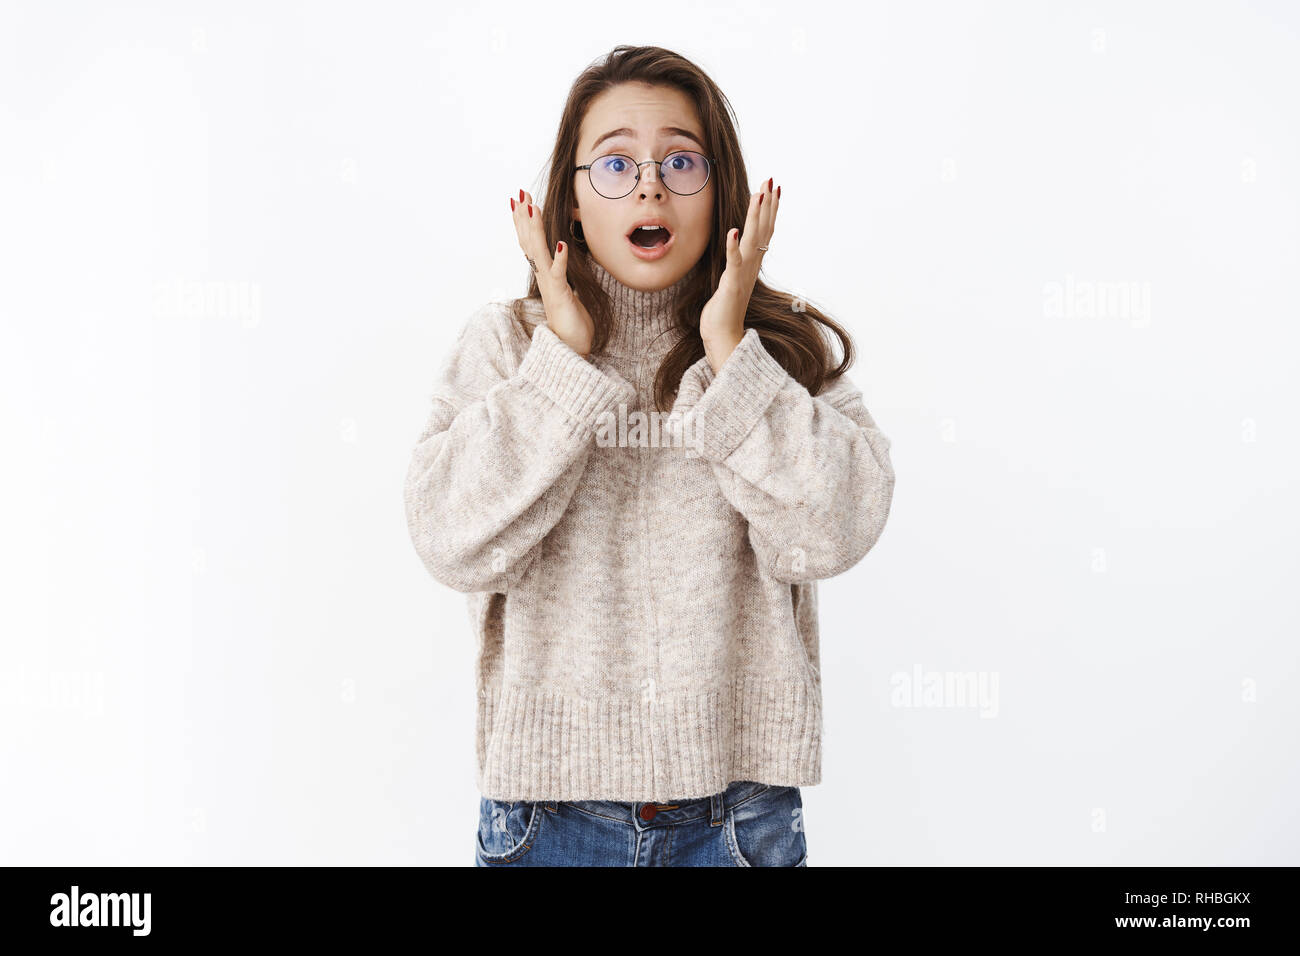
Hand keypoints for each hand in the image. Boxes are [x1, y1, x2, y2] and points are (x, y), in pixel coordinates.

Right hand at [511, 189, 594, 356]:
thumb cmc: (571, 320)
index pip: (530, 243)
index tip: (520, 201)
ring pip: (539, 252)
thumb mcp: (565, 290)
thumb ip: (560, 274)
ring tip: (534, 208)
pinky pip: (559, 274)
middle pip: (530, 242)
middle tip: (520, 194)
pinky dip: (560, 258)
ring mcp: (550, 285)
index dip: (524, 222)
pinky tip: (561, 243)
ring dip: (536, 230)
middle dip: (525, 218)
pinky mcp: (561, 294)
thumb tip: (559, 259)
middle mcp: (542, 276)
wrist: (571, 345)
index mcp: (543, 274)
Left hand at [699, 177, 779, 372]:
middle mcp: (751, 266)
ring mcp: (743, 274)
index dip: (770, 209)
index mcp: (751, 264)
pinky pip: (734, 262)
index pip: (764, 231)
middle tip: (771, 180)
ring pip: (753, 240)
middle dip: (767, 204)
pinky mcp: (731, 284)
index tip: (774, 188)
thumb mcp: (731, 281)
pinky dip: (734, 246)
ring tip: (759, 194)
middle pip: (763, 230)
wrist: (723, 336)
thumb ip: (737, 264)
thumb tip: (738, 248)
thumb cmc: (723, 311)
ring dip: (756, 216)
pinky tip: (734, 230)